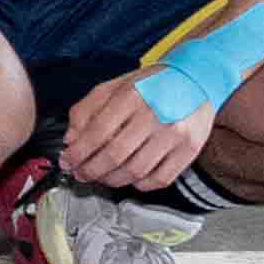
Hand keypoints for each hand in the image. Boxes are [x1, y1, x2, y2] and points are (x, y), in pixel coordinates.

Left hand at [58, 66, 218, 198]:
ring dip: (112, 180)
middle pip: (115, 155)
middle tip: (80, 174)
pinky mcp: (190, 150)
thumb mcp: (114, 86)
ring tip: (101, 178)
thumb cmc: (151, 85)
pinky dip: (140, 185)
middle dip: (91, 170)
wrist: (196, 79)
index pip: (97, 132)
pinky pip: (160, 179)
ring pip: (136, 171)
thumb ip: (86, 110)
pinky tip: (129, 179)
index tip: (67, 161)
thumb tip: (71, 141)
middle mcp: (154, 115)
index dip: (78, 152)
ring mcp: (174, 134)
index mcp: (131, 96)